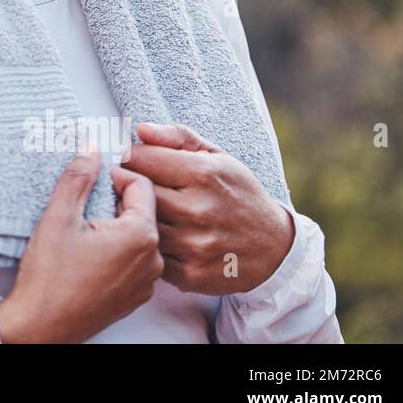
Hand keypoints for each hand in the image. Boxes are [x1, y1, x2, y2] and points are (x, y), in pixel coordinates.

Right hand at [0, 145, 163, 342]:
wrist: (42, 325)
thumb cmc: (49, 275)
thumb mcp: (59, 216)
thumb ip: (78, 177)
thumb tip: (91, 149)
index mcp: (140, 235)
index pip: (141, 185)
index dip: (114, 175)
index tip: (92, 179)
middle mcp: (152, 259)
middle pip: (142, 210)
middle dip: (115, 200)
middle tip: (84, 205)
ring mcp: (147, 281)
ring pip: (139, 235)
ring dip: (116, 226)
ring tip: (85, 231)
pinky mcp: (137, 296)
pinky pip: (135, 260)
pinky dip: (117, 250)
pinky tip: (90, 255)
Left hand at [119, 122, 293, 295]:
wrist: (274, 248)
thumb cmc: (238, 194)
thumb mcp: (217, 157)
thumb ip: (177, 137)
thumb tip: (140, 129)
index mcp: (203, 174)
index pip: (139, 159)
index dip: (130, 158)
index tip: (133, 162)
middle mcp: (197, 210)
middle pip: (135, 192)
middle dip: (128, 186)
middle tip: (132, 186)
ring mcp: (193, 245)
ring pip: (139, 224)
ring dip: (137, 217)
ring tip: (144, 211)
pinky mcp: (190, 274)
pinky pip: (150, 254)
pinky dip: (150, 245)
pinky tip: (159, 237)